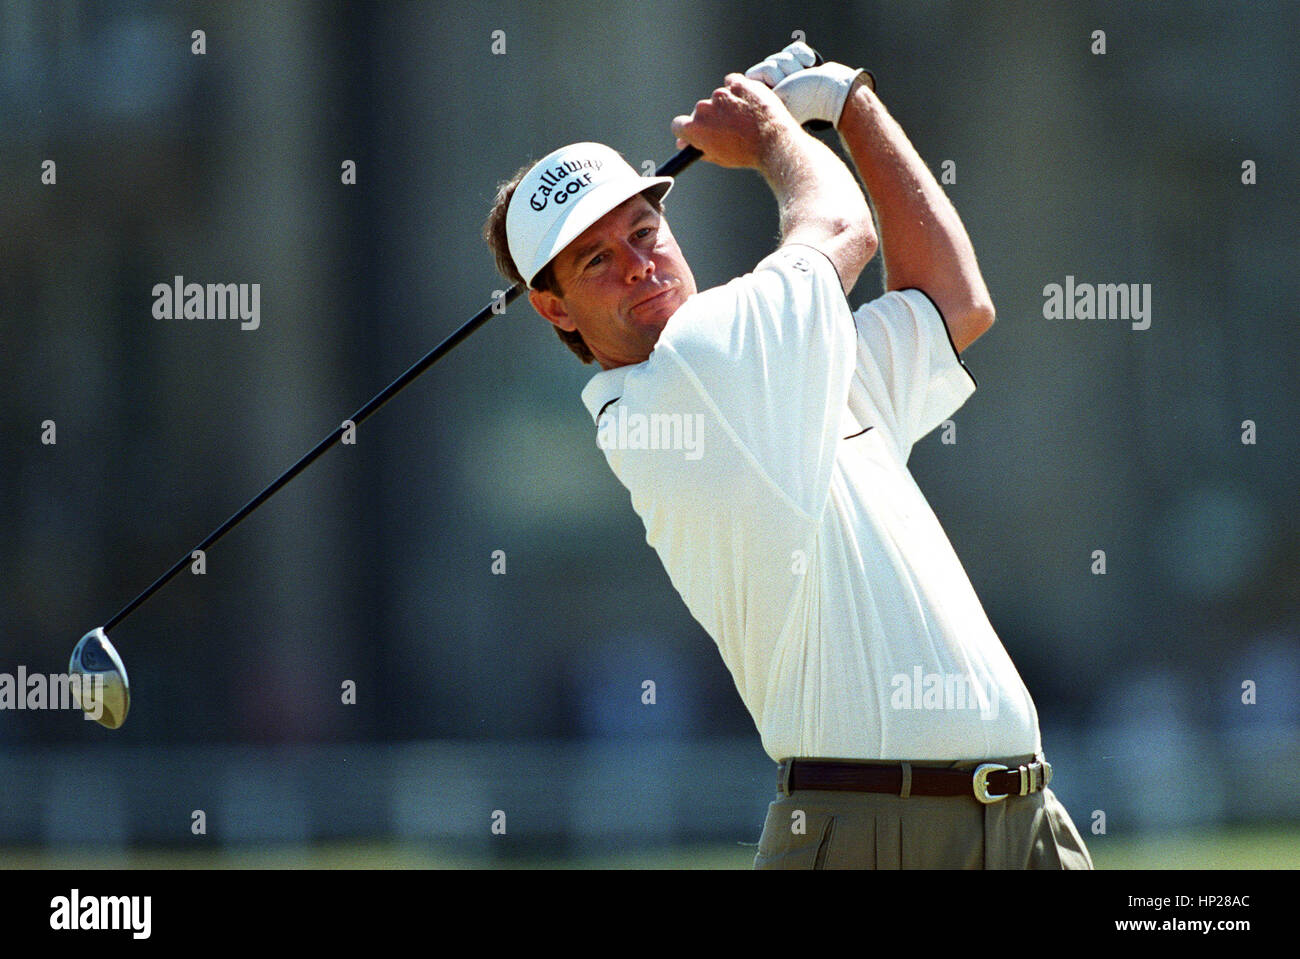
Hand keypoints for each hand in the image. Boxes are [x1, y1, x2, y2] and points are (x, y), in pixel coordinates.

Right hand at [670, 74, 800, 168]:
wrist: (773, 142)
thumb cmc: (746, 154)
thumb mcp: (719, 157)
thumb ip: (699, 148)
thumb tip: (684, 144)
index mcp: (695, 128)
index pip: (679, 125)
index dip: (687, 130)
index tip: (695, 131)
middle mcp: (704, 108)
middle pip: (701, 111)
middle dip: (712, 118)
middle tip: (728, 127)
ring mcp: (721, 93)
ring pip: (719, 97)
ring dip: (728, 104)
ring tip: (745, 118)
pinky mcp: (738, 83)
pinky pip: (733, 83)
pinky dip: (739, 90)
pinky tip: (749, 103)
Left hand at [745, 42, 870, 128]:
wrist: (836, 93)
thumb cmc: (809, 101)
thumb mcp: (778, 99)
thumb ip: (758, 92)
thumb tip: (741, 80)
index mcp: (765, 102)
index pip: (752, 76)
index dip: (772, 76)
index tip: (784, 88)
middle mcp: (775, 89)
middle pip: (769, 63)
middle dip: (786, 69)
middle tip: (798, 84)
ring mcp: (788, 77)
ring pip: (780, 55)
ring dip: (795, 64)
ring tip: (805, 78)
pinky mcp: (800, 66)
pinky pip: (793, 48)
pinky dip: (802, 54)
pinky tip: (810, 65)